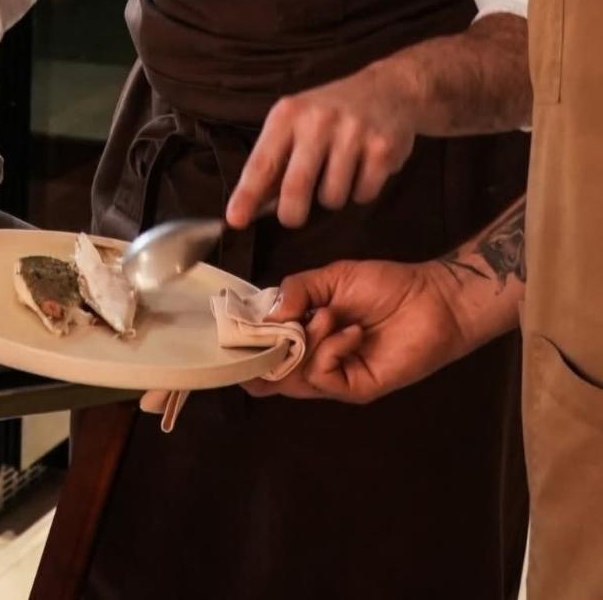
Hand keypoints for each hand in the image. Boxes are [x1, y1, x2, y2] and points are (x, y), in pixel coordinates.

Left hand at [226, 65, 415, 228]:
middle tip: (292, 217)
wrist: (388, 88)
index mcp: (288, 115)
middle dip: (291, 214)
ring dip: (331, 198)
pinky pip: (363, 195)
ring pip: (332, 198)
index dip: (247, 195)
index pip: (262, 163)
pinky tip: (362, 170)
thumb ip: (276, 159)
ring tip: (338, 174)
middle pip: (295, 187)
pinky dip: (360, 193)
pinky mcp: (382, 149)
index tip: (235, 219)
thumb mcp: (296, 122)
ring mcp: (352, 134)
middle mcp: (318, 121)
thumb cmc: (330, 112)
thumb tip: (253, 206)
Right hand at [243, 259, 469, 402]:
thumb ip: (296, 289)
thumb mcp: (332, 277)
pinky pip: (323, 376)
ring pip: (293, 375)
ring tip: (329, 315)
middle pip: (269, 371)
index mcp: (303, 330)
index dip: (246, 340)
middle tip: (282, 324)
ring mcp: (334, 375)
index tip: (234, 325)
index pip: (262, 346)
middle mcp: (312, 356)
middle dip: (267, 347)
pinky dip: (329, 350)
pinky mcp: (354, 387)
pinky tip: (350, 331)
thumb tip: (268, 314)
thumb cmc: (384, 286)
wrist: (431, 300)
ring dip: (306, 341)